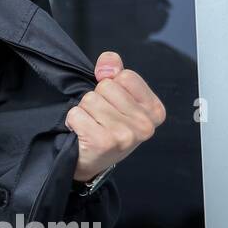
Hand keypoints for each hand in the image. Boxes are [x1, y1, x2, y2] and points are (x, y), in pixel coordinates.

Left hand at [65, 51, 165, 182]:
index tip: (112, 104)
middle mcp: (145, 124)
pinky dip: (73, 121)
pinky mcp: (103, 142)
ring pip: (89, 99)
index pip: (125, 76)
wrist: (92, 162)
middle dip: (97, 99)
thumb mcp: (119, 99)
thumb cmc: (107, 129)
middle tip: (100, 119)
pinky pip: (76, 113)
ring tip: (92, 126)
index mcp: (154, 110)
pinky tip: (82, 133)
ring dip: (84, 111)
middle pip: (106, 87)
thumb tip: (107, 66)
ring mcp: (125, 135)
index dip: (111, 85)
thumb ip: (115, 72)